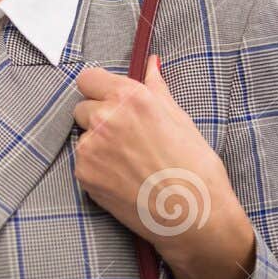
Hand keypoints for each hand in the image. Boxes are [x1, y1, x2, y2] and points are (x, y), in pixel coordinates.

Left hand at [72, 55, 255, 278]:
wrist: (193, 215)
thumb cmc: (195, 166)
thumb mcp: (179, 118)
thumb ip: (156, 88)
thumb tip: (150, 63)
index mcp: (130, 97)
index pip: (88, 78)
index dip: (98, 89)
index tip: (108, 100)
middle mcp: (105, 117)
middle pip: (82, 107)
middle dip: (98, 118)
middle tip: (126, 139)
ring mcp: (90, 147)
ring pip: (82, 137)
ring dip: (97, 145)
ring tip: (129, 163)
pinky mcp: (83, 173)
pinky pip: (82, 162)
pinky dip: (96, 169)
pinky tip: (122, 179)